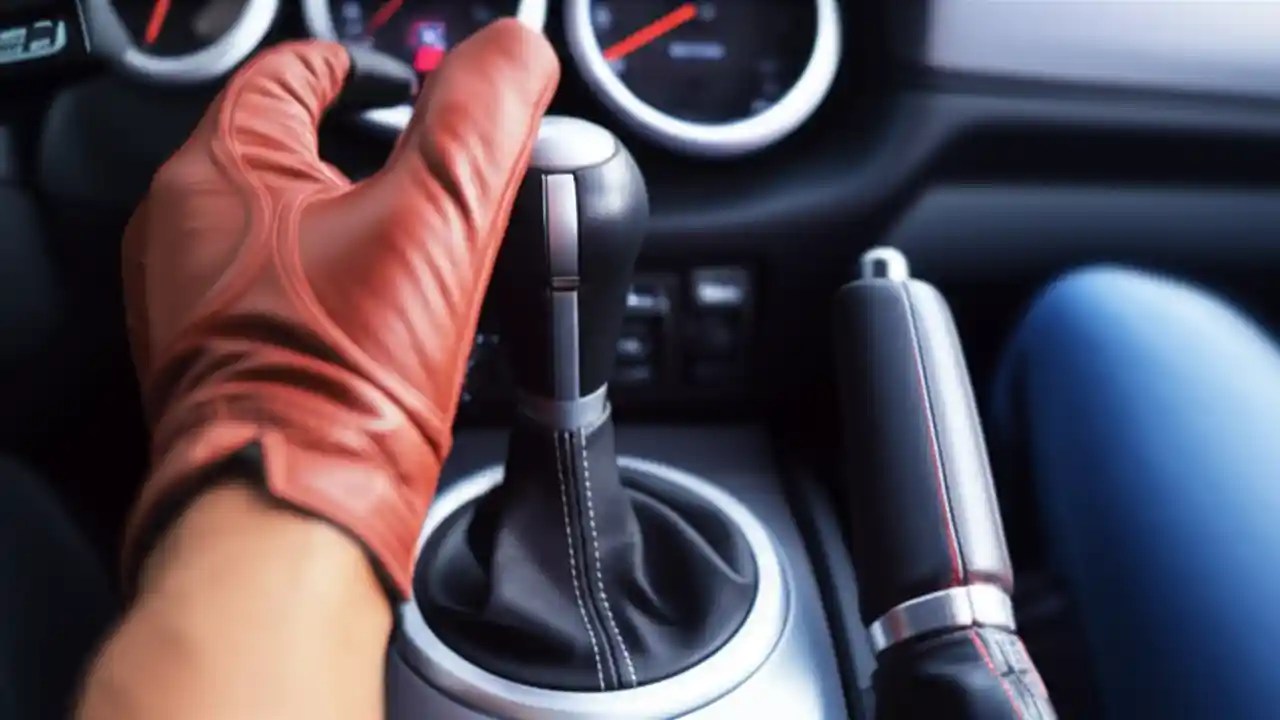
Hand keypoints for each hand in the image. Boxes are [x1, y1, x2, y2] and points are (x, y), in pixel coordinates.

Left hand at [121, 21, 559, 596]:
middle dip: (372, 157)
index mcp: (222, 170)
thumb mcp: (441, 218)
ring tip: (421, 256)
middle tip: (437, 185)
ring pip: (289, 226)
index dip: (367, 70)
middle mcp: (187, 229)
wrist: (298, 514)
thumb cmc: (343, 380)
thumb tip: (516, 53)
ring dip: (357, 227)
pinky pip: (281, 293)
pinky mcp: (218, 359)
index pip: (292, 70)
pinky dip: (335, 288)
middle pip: (293, 148)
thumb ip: (484, 115)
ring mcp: (195, 300)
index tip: (414, 92)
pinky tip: (384, 322)